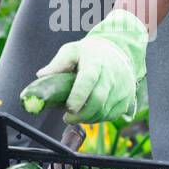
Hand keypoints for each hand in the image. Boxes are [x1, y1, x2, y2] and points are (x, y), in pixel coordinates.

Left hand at [36, 8, 148, 123]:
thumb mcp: (72, 51)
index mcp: (95, 62)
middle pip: (98, 101)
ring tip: (77, 115)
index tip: (68, 108)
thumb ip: (57, 64)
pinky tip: (90, 114)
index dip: (78, 97)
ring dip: (88, 118)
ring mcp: (122, 87)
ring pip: (105, 111)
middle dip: (81, 114)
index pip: (88, 80)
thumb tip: (41, 76)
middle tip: (67, 117)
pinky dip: (99, 118)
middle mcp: (112, 75)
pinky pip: (112, 115)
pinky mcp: (127, 97)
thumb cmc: (90, 53)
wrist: (118, 50)